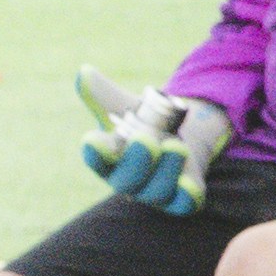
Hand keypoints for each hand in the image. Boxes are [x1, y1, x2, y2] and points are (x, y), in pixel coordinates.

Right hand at [74, 70, 233, 215]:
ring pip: (156, 190)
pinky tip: (190, 183)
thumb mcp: (126, 106)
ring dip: (166, 170)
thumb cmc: (144, 122)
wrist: (180, 133)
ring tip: (176, 145)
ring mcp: (153, 191)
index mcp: (109, 158)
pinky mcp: (180, 198)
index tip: (93, 138)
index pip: (97, 159)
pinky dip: (186, 195)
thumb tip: (85, 72)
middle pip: (126, 179)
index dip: (95, 152)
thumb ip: (106, 93)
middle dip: (136, 160)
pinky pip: (182, 203)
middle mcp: (127, 179)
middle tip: (147, 139)